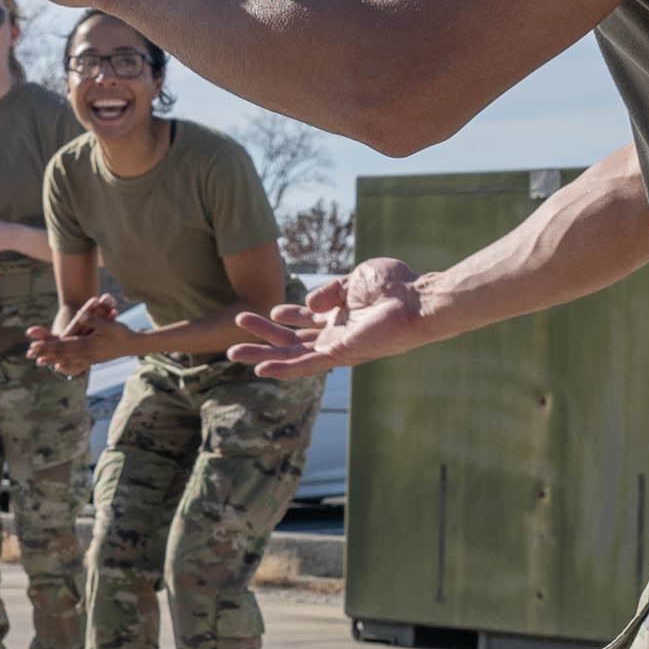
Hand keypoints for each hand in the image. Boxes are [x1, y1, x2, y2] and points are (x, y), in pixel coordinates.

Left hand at [24, 293, 127, 374]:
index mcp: (87, 345)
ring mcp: (89, 358)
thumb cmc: (121, 333)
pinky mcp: (92, 360)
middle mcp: (86, 354)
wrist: (132, 345)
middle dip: (45, 353)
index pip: (63, 346)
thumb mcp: (108, 324)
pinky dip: (65, 366)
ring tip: (39, 362)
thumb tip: (81, 315)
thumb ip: (94, 320)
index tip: (35, 346)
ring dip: (52, 360)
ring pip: (67, 360)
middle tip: (30, 353)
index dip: (48, 346)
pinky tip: (58, 367)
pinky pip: (75, 365)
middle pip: (61, 354)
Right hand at [228, 254, 429, 377]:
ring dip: (262, 354)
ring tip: (232, 350)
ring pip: (291, 355)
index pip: (307, 320)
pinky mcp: (340, 355)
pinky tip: (259, 370)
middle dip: (263, 336)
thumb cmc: (394, 286)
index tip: (271, 311)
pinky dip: (282, 369)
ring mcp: (336, 347)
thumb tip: (307, 304)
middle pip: (292, 340)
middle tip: (237, 325)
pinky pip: (305, 365)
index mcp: (341, 317)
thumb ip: (329, 291)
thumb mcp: (354, 278)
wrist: (416, 300)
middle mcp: (337, 335)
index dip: (288, 316)